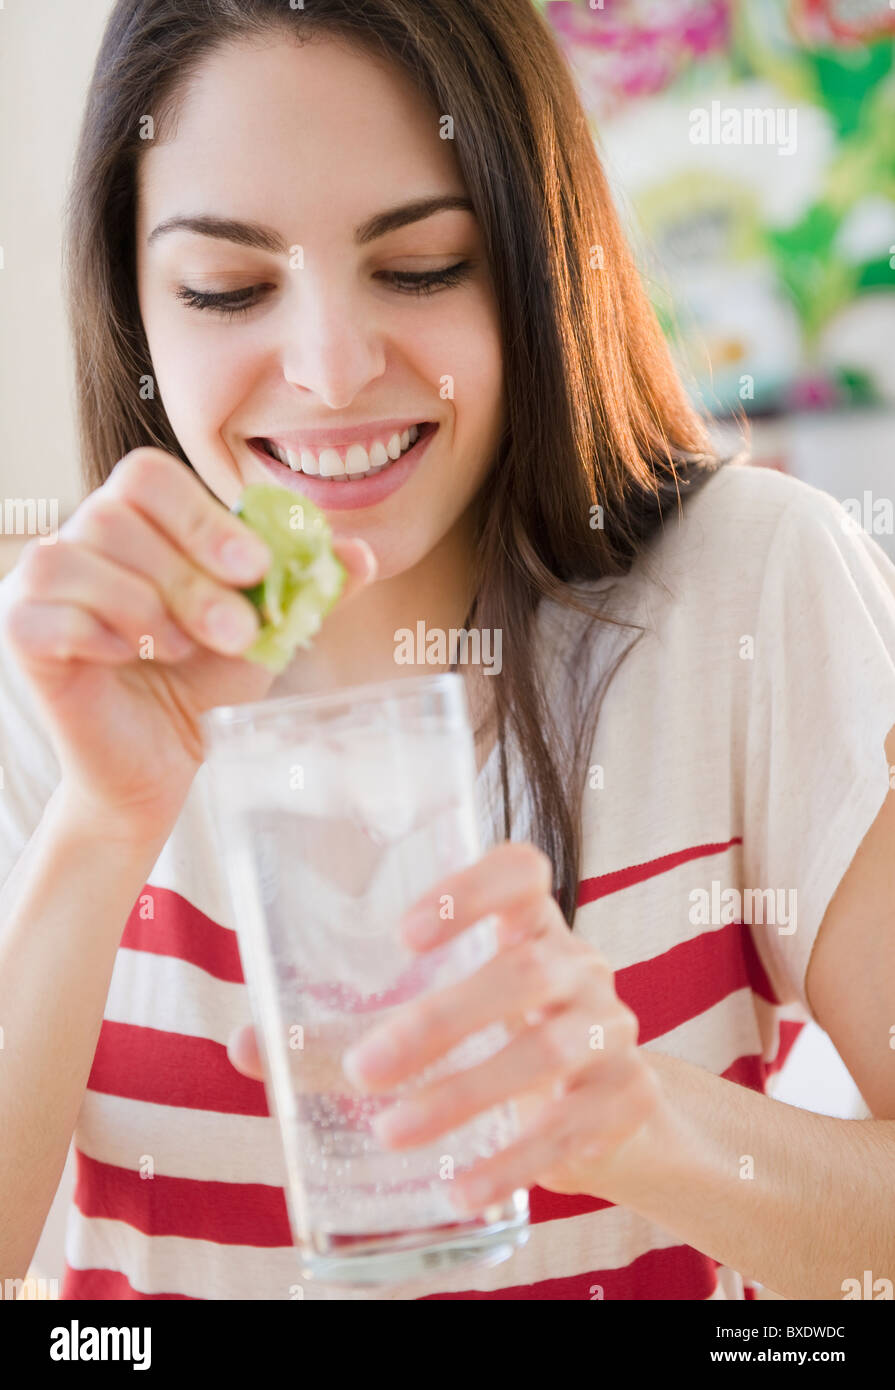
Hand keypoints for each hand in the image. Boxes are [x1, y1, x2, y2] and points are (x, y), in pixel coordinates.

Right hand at [3, 448, 376, 841]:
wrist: (163, 760)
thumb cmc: (204, 685)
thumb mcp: (266, 630)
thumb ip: (308, 587)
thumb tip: (364, 554)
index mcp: (138, 522)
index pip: (149, 475)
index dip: (204, 517)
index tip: (255, 569)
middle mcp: (80, 539)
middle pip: (118, 515)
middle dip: (190, 577)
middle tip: (234, 633)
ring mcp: (41, 583)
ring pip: (77, 556)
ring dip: (147, 606)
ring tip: (180, 650)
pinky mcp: (22, 631)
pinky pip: (47, 612)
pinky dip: (101, 635)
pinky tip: (133, 660)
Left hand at [228, 841, 662, 1212]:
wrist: (606, 1112)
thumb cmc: (499, 1041)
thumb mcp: (439, 1021)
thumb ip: (346, 1029)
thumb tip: (246, 1045)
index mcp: (530, 925)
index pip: (521, 872)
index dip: (470, 888)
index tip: (403, 934)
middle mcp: (578, 965)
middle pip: (523, 971)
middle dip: (440, 1020)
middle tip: (365, 1069)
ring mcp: (610, 1029)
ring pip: (547, 1049)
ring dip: (464, 1094)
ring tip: (393, 1132)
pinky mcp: (626, 1098)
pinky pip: (572, 1127)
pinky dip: (512, 1161)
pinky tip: (461, 1187)